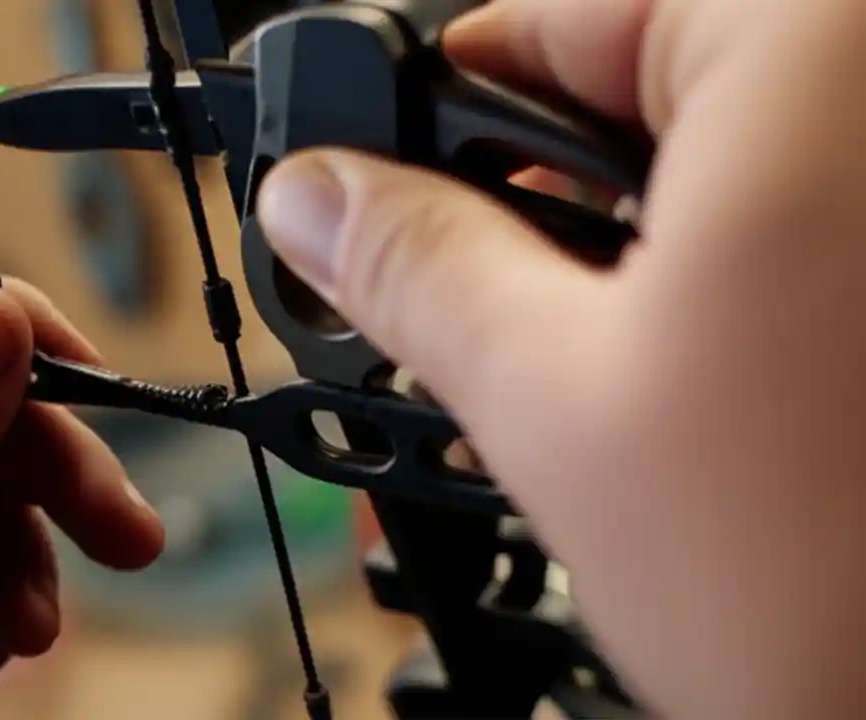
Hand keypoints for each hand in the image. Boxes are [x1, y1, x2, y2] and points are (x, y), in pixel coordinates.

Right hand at [258, 0, 865, 716]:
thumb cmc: (854, 596)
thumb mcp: (563, 409)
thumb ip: (415, 271)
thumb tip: (318, 199)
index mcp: (825, 46)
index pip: (562, 12)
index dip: (442, 106)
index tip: (377, 169)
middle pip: (651, 92)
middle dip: (537, 202)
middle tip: (469, 300)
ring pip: (729, 168)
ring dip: (627, 260)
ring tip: (582, 365)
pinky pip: (807, 223)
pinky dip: (725, 288)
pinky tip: (690, 374)